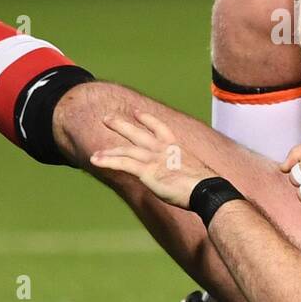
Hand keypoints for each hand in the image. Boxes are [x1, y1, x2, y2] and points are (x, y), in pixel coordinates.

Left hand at [90, 112, 215, 208]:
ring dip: (108, 151)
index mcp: (175, 146)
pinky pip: (122, 163)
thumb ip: (183, 170)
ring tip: (94, 152)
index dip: (146, 118)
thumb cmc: (204, 185)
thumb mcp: (194, 171)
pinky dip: (108, 161)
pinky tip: (95, 160)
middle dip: (120, 125)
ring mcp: (153, 158)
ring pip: (125, 150)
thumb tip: (184, 177)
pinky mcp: (146, 171)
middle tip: (107, 118)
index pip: (158, 126)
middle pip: (136, 133)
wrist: (205, 189)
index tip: (136, 112)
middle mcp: (162, 148)